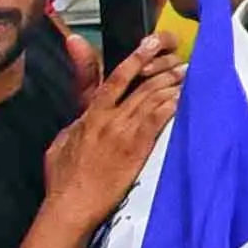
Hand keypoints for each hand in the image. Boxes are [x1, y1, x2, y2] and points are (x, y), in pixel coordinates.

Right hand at [41, 36, 186, 231]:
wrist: (72, 204)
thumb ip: (76, 125)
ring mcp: (124, 132)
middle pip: (141, 85)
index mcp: (90, 116)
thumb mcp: (60, 143)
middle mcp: (109, 118)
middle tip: (180, 61)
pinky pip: (158, 120)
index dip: (134, 59)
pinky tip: (184, 99)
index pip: (114, 79)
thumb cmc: (63, 178)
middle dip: (163, 70)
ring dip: (172, 85)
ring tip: (187, 75)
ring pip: (153, 98)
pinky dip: (172, 106)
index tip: (149, 43)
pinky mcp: (137, 148)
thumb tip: (82, 118)